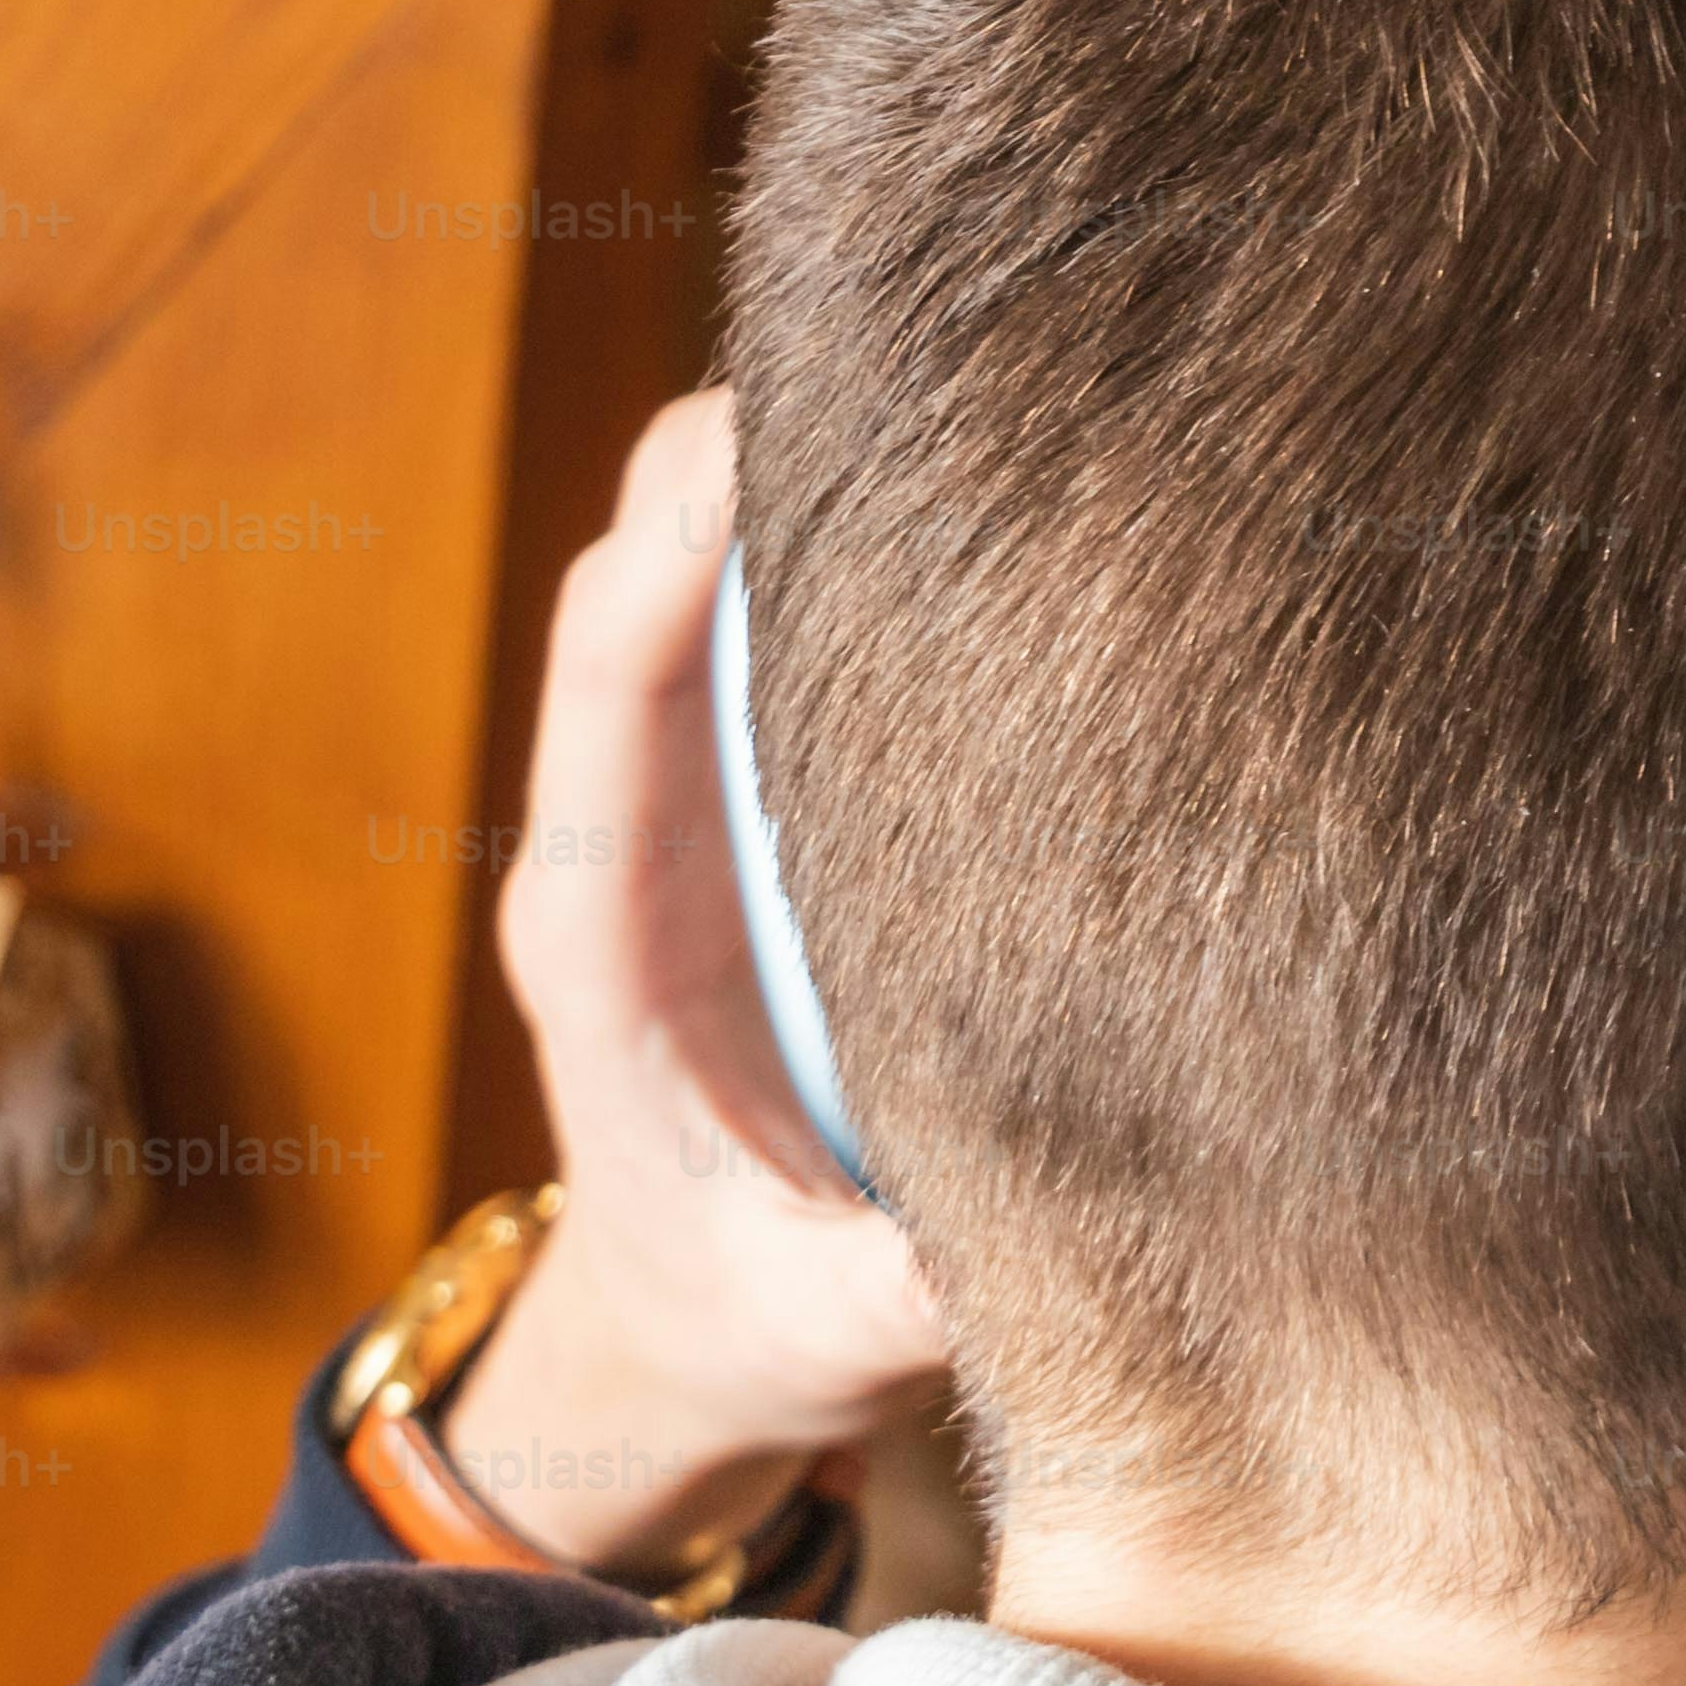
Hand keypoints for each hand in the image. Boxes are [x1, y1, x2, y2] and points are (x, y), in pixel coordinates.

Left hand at [440, 392, 948, 1571]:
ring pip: (708, 572)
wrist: (672, 1345)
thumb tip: (1084, 1227)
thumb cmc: (749, 1327)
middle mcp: (626, 836)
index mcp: (601, 935)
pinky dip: (853, 540)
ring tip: (966, 369)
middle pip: (646, 570)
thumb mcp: (834, 1331)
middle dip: (752, 445)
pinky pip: (778, 626)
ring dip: (808, 470)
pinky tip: (983, 483)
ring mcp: (682, 807)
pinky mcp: (747, 805)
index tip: (778, 437)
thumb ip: (931, 1283)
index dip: (682, 550)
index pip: (610, 685)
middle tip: (923, 340)